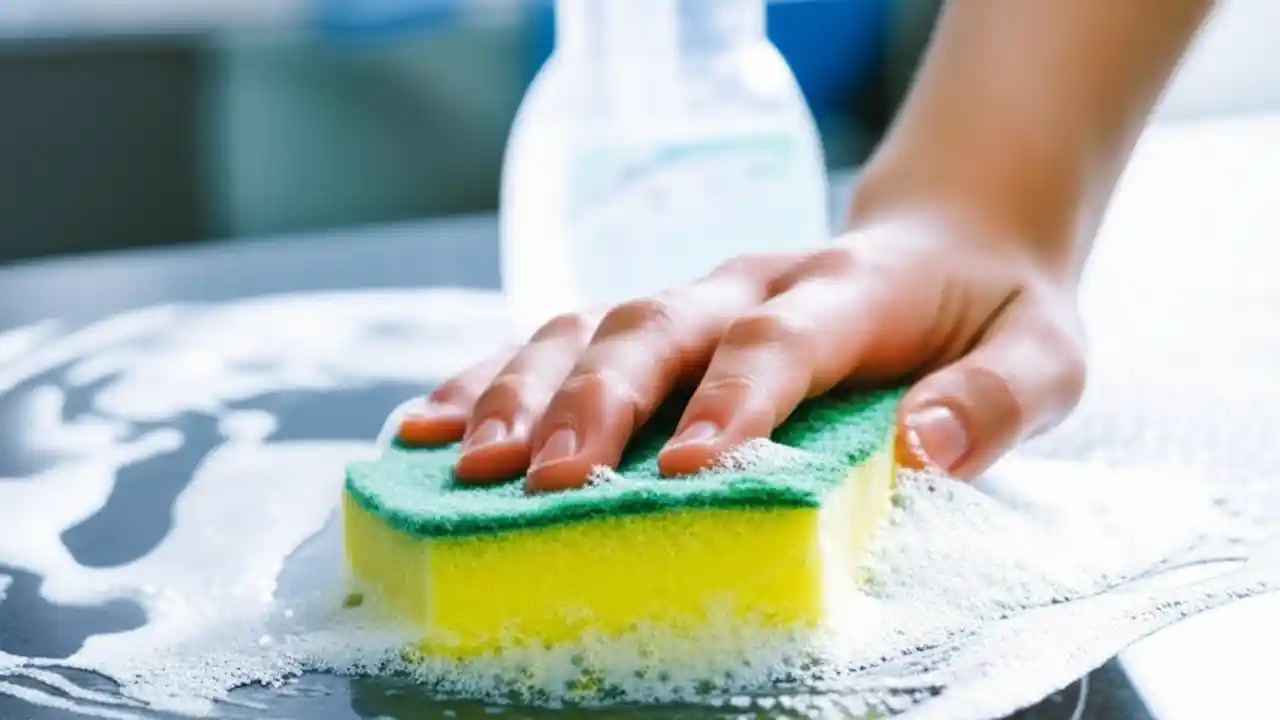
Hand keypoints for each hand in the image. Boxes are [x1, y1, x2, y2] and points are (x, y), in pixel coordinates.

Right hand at [398, 213, 1084, 490]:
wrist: (952, 242)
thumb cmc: (992, 312)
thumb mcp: (1043, 354)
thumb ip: (995, 398)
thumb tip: (925, 448)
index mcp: (851, 290)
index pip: (780, 337)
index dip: (733, 397)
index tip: (688, 468)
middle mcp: (756, 281)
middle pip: (660, 325)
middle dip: (597, 403)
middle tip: (542, 480)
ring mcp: (700, 293)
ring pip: (595, 323)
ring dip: (525, 389)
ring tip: (465, 458)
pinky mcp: (666, 316)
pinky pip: (567, 335)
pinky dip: (497, 374)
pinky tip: (434, 418)